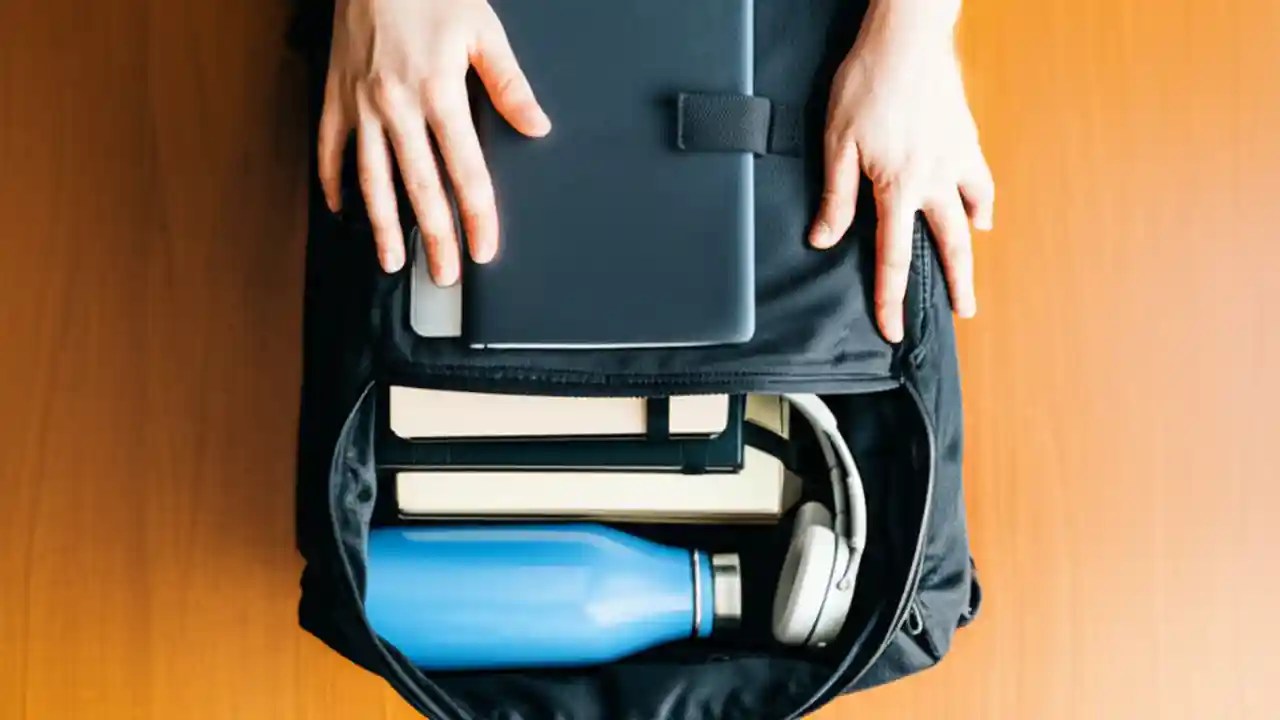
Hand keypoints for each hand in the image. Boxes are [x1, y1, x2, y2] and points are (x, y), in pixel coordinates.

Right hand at [319, 0, 550, 282]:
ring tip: (390, 261)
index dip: (477, 217)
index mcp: (439, 94)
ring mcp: (361, 106)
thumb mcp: (482, 31)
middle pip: (419, 189)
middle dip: (434, 238)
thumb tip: (537, 126)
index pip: (466, 172)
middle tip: (443, 275)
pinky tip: (341, 211)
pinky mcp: (335, 97)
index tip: (483, 250)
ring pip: (371, 180)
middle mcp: (397, 107)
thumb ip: (509, 85)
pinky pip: (329, 149)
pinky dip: (333, 183)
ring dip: (382, 226)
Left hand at [809, 0, 993, 342]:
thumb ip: (836, 196)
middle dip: (955, 285)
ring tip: (971, 277)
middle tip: (962, 313)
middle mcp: (934, 181)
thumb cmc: (867, 83)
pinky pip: (981, 182)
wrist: (907, 39)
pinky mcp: (966, 140)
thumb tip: (824, 239)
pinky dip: (982, 203)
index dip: (891, 299)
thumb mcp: (837, 142)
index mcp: (897, 188)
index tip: (893, 330)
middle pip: (947, 247)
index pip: (892, 258)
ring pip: (970, 218)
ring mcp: (956, 160)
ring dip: (972, 251)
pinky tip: (980, 215)